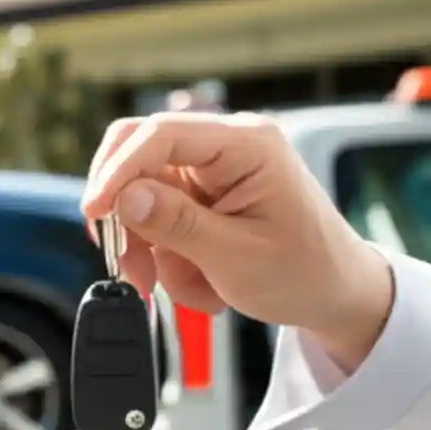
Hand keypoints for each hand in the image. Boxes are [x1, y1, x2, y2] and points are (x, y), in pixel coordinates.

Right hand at [80, 112, 393, 370]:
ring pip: (141, 192)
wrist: (335, 293)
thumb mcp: (237, 257)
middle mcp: (226, 145)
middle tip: (124, 259)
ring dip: (148, 245)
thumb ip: (177, 225)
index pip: (160, 135)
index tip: (95, 212)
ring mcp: (212, 169)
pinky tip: (194, 280)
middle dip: (125, 210)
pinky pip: (157, 215)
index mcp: (247, 144)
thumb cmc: (304, 272)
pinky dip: (164, 253)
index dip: (117, 171)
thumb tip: (123, 198)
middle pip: (139, 154)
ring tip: (177, 286)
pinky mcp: (203, 194)